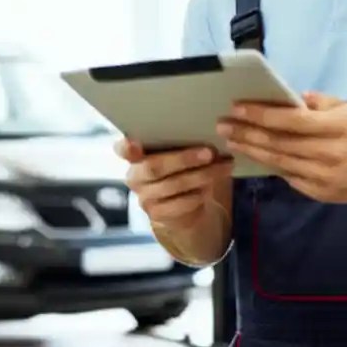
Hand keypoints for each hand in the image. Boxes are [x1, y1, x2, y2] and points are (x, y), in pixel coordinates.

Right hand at [115, 138, 231, 229]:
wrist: (180, 205)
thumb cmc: (178, 169)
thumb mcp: (174, 154)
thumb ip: (176, 144)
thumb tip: (205, 131)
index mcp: (133, 156)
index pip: (122, 149)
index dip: (127, 147)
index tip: (134, 142)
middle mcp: (134, 177)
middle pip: (155, 166)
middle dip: (184, 159)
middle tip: (209, 152)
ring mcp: (144, 197)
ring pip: (174, 185)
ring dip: (202, 176)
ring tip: (223, 167)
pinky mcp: (158, 214)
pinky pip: (182, 203)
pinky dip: (200, 194)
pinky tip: (211, 186)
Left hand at [215, 92, 346, 203]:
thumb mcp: (342, 107)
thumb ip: (314, 102)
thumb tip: (284, 98)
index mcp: (335, 127)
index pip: (291, 121)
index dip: (262, 115)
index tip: (237, 108)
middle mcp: (330, 153)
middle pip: (280, 144)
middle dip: (247, 134)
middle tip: (222, 126)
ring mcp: (325, 176)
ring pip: (280, 163)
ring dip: (252, 151)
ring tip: (231, 141)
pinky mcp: (322, 193)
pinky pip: (289, 178)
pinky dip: (269, 167)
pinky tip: (252, 158)